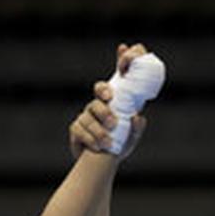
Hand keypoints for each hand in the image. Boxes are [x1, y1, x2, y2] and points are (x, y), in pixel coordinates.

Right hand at [68, 43, 149, 158]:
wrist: (100, 164)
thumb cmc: (118, 146)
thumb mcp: (130, 139)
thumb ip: (136, 129)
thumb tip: (137, 117)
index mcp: (117, 102)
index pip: (120, 77)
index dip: (123, 61)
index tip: (126, 51)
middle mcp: (101, 104)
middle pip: (100, 88)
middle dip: (104, 90)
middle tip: (110, 99)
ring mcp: (87, 114)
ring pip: (91, 109)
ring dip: (100, 124)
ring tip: (109, 139)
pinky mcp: (76, 128)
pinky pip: (81, 128)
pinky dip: (90, 137)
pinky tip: (98, 147)